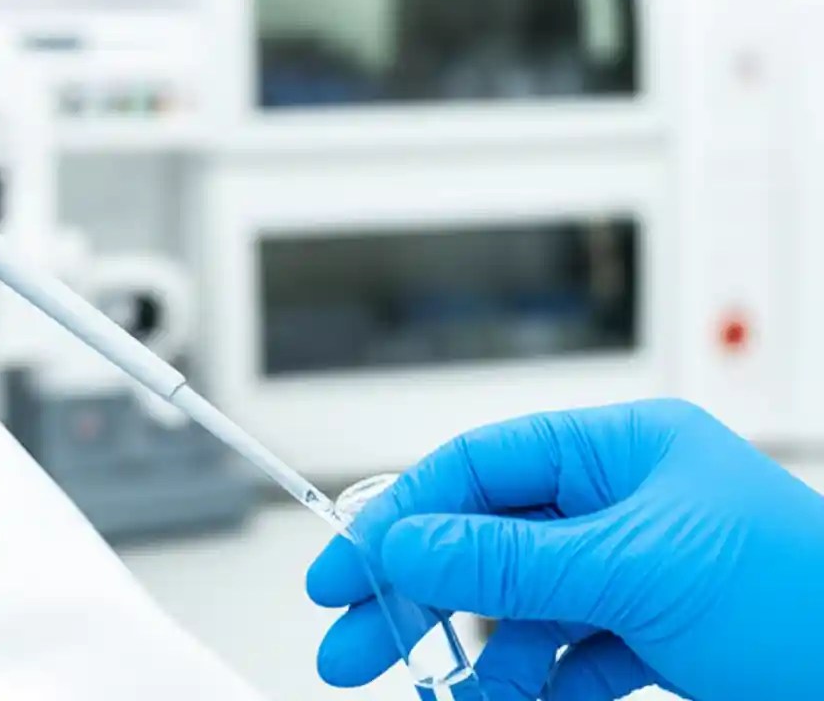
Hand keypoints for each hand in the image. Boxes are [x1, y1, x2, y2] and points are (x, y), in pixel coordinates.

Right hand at [307, 400, 823, 699]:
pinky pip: (564, 654)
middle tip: (350, 640)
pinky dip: (530, 684)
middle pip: (487, 538)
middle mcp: (619, 502)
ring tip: (429, 691)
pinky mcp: (650, 634)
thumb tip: (408, 542)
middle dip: (417, 590)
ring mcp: (633, 570)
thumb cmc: (805, 599)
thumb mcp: (635, 567)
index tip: (349, 564)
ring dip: (472, 652)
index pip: (483, 465)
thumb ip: (512, 559)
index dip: (406, 511)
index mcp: (620, 450)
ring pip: (520, 604)